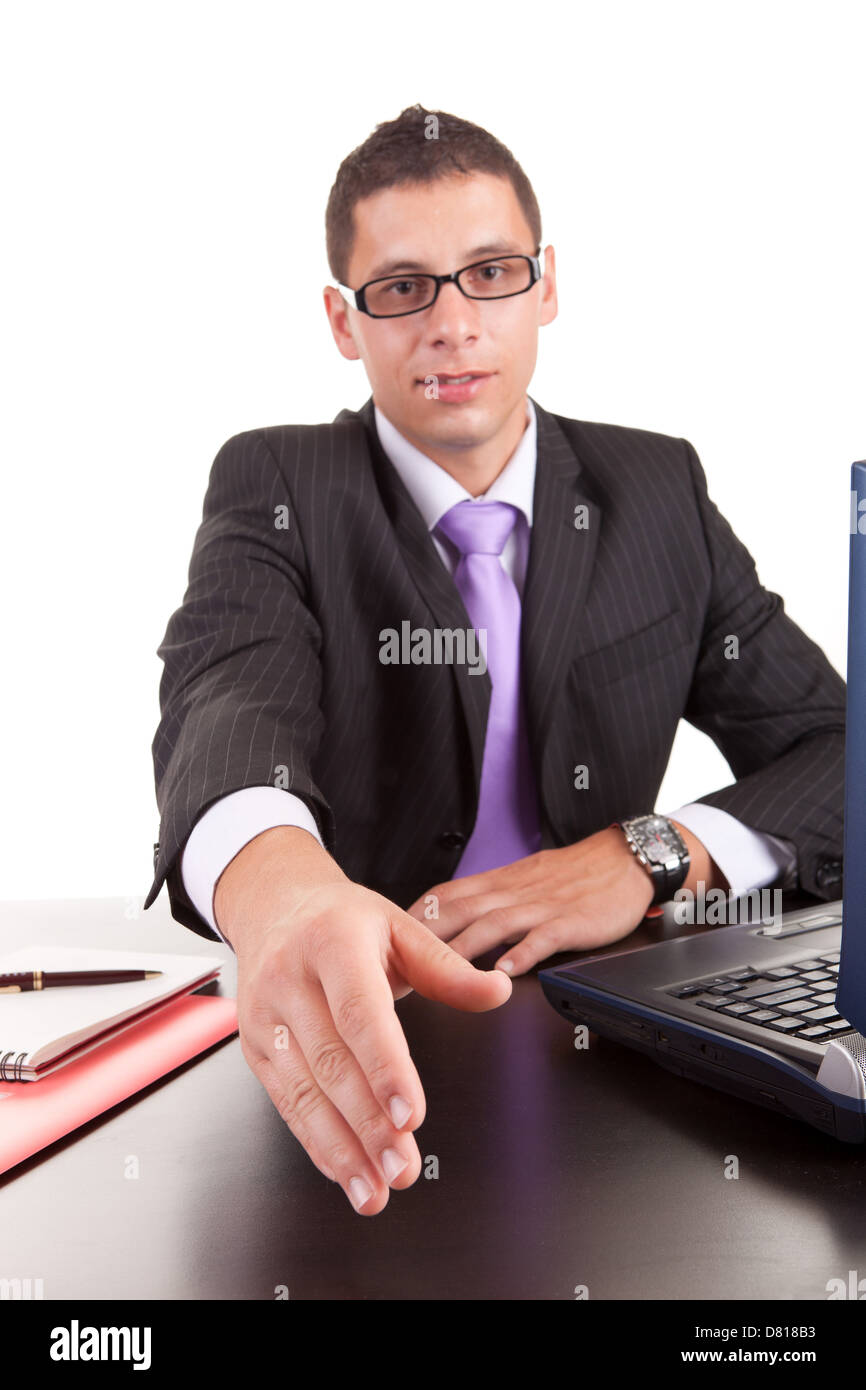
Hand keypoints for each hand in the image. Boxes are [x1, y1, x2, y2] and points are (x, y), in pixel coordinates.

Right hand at [213, 827, 511, 1214]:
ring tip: (376, 1189)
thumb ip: (448, 968)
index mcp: (333, 941)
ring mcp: (266, 1015)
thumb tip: (497, 991)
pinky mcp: (254, 1046)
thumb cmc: (343, 921)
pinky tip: (345, 1172)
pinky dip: (316, 1142)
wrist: (275, 906)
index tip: (411, 1115)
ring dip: (340, 1148)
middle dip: (368, 1124)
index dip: (385, 1067)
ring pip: (303, 1092)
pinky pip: (285, 1102)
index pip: (359, 1012)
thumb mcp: (400, 928)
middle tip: (403, 1168)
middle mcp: (290, 978)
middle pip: (331, 1062)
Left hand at [406, 828, 656, 975]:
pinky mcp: (570, 920)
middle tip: (397, 967)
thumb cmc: (573, 875)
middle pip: (460, 910)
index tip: (385, 941)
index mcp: (499, 881)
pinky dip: (521, 953)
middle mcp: (512, 891)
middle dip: (424, 938)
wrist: (623, 858)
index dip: (413, 917)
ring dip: (464, 949)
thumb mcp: (524, 879)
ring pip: (492, 924)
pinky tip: (504, 973)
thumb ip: (489, 900)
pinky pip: (542, 937)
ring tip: (440, 975)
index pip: (445, 895)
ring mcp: (540, 905)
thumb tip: (450, 924)